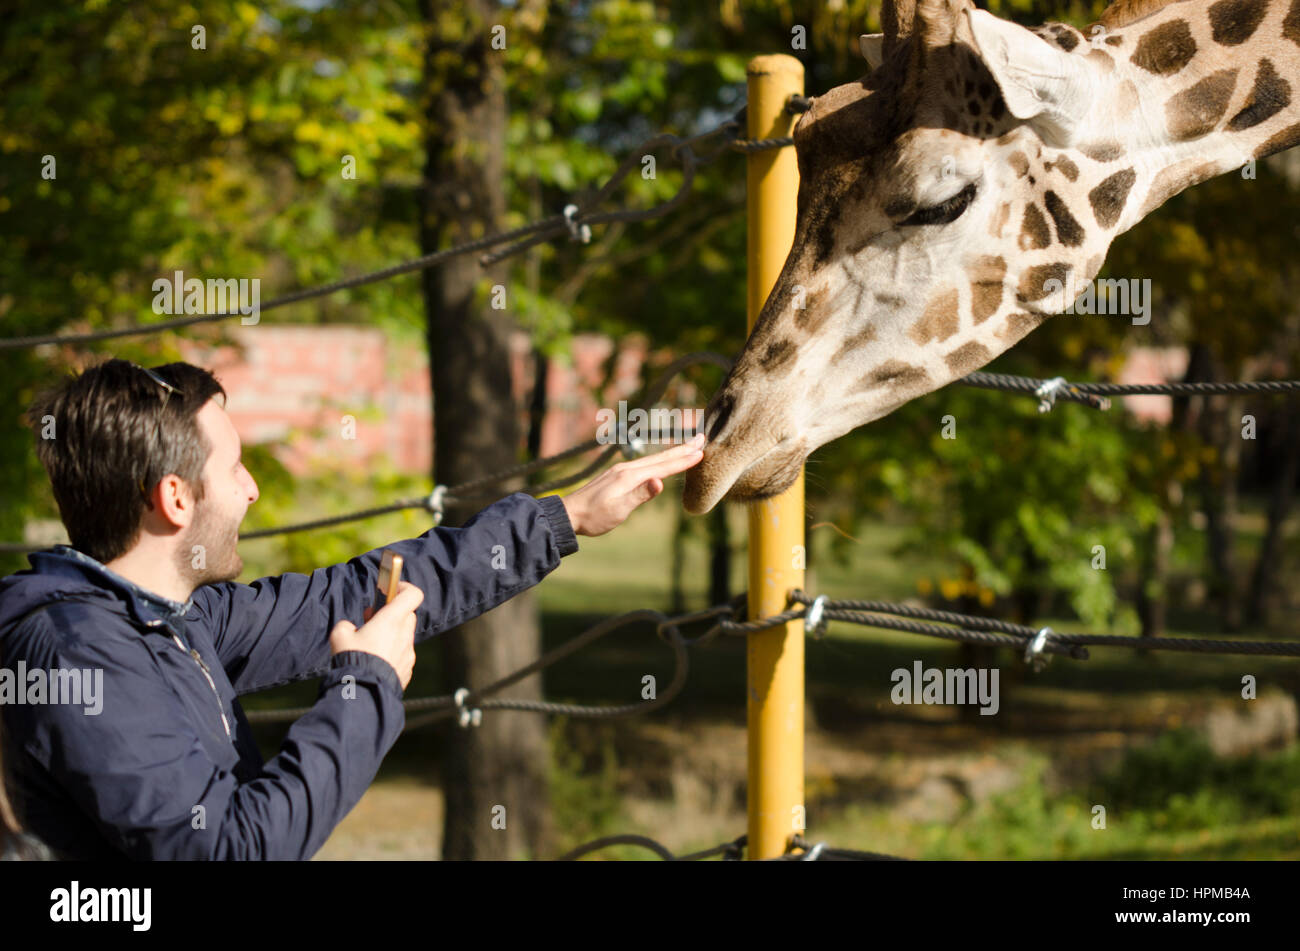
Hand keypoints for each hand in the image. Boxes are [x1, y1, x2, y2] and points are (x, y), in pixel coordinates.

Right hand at [329, 581, 423, 689]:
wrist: (364, 693)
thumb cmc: (353, 659)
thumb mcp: (340, 635)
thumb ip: (347, 625)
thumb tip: (351, 628)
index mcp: (392, 620)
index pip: (413, 594)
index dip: (403, 588)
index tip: (390, 590)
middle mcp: (405, 634)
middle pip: (407, 614)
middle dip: (392, 613)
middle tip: (372, 619)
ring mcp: (409, 653)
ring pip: (404, 635)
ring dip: (392, 634)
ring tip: (371, 643)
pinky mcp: (408, 669)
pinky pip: (402, 654)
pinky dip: (393, 652)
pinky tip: (375, 661)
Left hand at [561, 432, 705, 536]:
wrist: (569, 514)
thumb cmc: (594, 517)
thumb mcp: (618, 510)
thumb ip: (640, 495)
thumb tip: (660, 482)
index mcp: (629, 477)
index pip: (662, 467)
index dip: (682, 461)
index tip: (700, 453)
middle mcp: (626, 469)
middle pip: (659, 458)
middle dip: (681, 449)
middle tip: (701, 438)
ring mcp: (621, 471)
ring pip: (652, 459)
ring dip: (671, 453)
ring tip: (686, 446)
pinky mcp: (617, 475)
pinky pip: (644, 464)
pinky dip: (658, 460)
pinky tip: (660, 462)